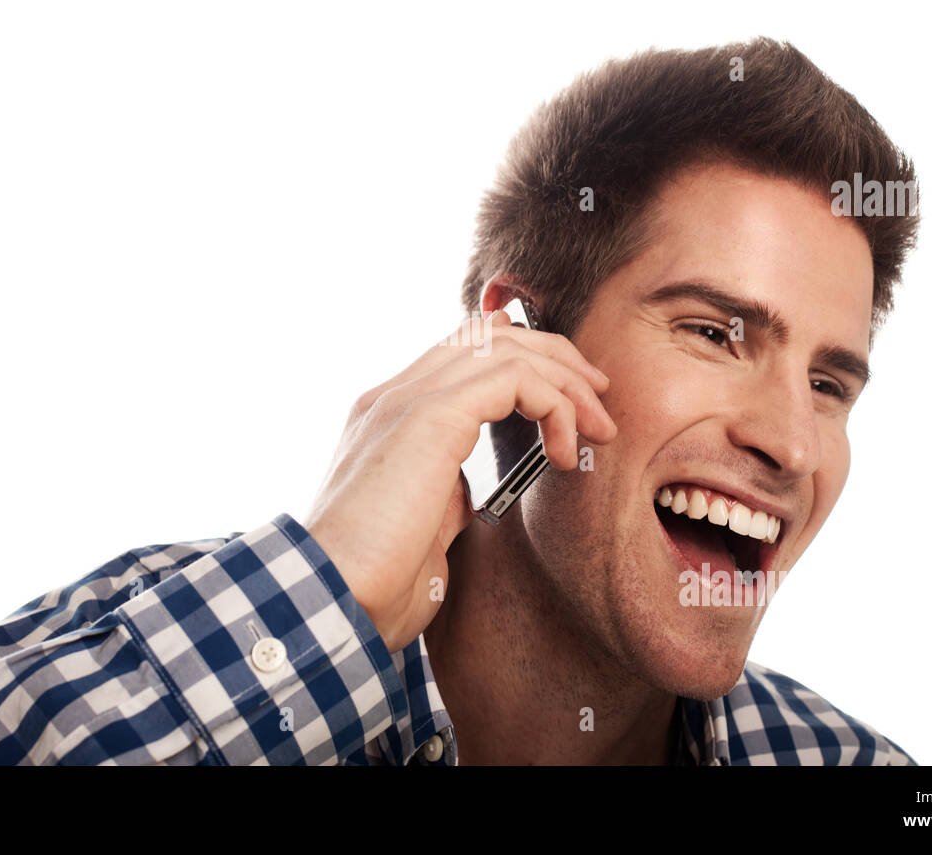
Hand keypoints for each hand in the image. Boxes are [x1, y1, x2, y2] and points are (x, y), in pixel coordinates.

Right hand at [302, 308, 616, 651]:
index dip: (519, 357)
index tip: (568, 397)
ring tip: (596, 428)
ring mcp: (408, 399)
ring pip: (507, 345)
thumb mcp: (421, 527)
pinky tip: (562, 451)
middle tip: (598, 402)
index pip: (458, 353)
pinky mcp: (432, 414)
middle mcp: (393, 396)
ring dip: (566, 382)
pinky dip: (555, 405)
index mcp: (387, 418)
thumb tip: (471, 488)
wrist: (333, 596)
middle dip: (556, 361)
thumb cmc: (373, 584)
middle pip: (488, 335)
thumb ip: (444, 494)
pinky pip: (515, 377)